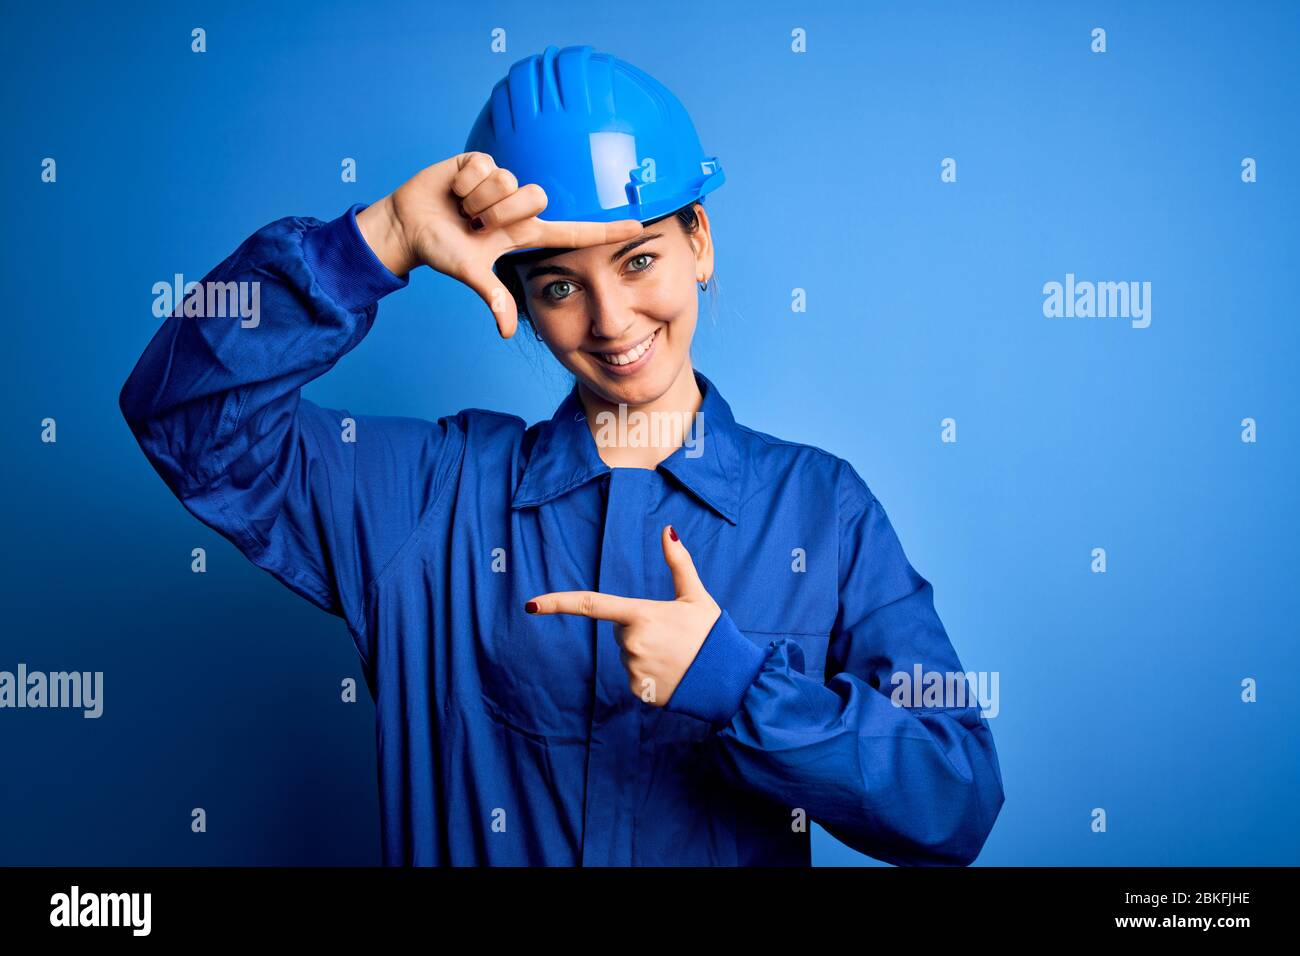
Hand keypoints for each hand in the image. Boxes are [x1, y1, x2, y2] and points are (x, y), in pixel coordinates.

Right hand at [355, 152, 643, 337]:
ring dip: (478, 199)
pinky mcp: (479, 160)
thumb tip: (507, 332)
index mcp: (525, 232)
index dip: (606, 230)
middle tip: (476, 223)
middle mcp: (519, 205)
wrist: (408, 226)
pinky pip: (484, 166)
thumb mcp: (471, 273)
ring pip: (507, 181)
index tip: (640, 226)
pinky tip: (454, 189)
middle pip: (536, 197)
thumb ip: (493, 297)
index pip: (574, 231)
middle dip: (500, 213)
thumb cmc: (442, 249)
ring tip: (462, 208)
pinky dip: (463, 182)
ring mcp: (501, 180)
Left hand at [524, 525, 721, 707]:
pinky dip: (649, 675)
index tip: (530, 605)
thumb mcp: (696, 596)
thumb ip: (679, 563)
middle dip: (640, 630)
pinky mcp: (638, 690)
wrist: (729, 679)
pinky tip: (672, 673)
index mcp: (641, 614)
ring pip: (627, 654)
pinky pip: (634, 677)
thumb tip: (667, 530)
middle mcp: (632, 642)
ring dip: (645, 653)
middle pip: (620, 631)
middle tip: (672, 635)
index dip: (556, 603)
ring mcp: (633, 668)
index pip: (590, 605)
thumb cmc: (712, 634)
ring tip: (675, 655)